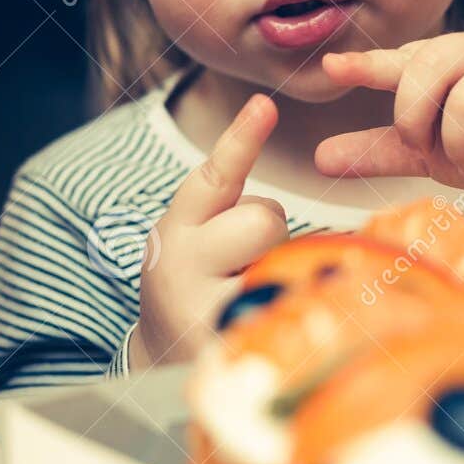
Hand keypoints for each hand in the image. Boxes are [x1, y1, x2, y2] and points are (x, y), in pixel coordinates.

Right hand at [132, 94, 288, 368]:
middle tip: (243, 263)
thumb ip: (225, 206)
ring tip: (248, 294)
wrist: (169, 358)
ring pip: (284, 257)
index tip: (264, 106)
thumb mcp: (193, 237)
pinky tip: (262, 323)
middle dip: (269, 232)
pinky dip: (291, 303)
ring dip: (280, 267)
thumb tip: (269, 128)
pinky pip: (295, 302)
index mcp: (174, 232)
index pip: (213, 177)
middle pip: (265, 219)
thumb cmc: (197, 281)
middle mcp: (183, 268)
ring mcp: (207, 312)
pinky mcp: (234, 347)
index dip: (241, 139)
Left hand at [316, 31, 463, 211]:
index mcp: (451, 57)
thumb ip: (380, 151)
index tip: (332, 67)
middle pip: (428, 70)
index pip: (402, 58)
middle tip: (427, 149)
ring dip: (460, 146)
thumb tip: (320, 157)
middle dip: (416, 120)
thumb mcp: (429, 154)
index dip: (367, 64)